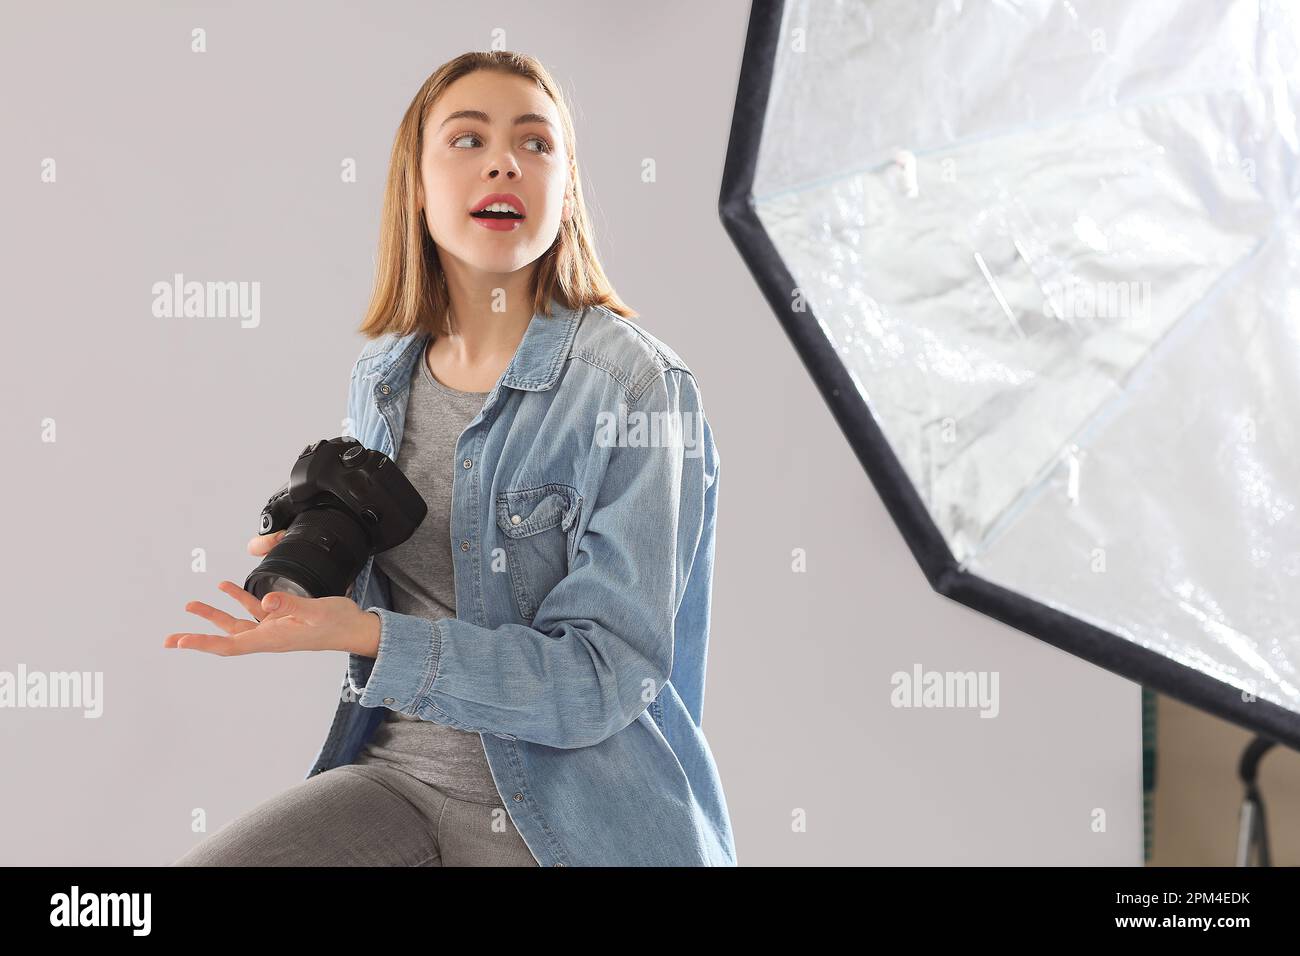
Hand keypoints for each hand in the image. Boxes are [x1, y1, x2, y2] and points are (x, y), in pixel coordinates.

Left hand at [163, 531, 378, 656]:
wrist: (355, 628)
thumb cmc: (338, 624)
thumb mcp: (315, 612)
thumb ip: (290, 605)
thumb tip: (265, 601)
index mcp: (272, 639)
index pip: (230, 645)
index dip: (203, 643)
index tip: (181, 642)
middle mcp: (268, 637)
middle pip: (225, 639)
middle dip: (198, 637)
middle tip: (170, 639)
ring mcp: (273, 628)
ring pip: (235, 624)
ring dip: (213, 614)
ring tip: (191, 606)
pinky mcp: (281, 619)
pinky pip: (252, 611)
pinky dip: (238, 600)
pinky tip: (226, 588)